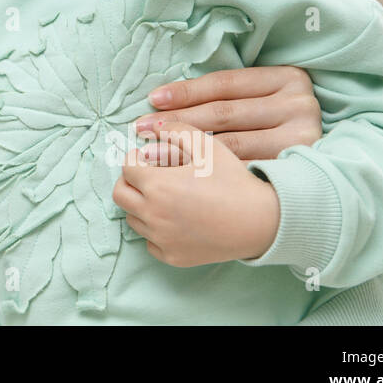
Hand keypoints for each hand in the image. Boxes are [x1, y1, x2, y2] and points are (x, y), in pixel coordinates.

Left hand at [113, 121, 280, 266]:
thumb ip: (176, 130)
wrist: (262, 222)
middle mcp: (154, 215)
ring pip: (133, 219)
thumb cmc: (234, 181)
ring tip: (162, 196)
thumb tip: (151, 125)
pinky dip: (155, 230)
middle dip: (129, 181)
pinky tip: (173, 219)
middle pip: (120, 195)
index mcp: (158, 186)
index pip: (126, 168)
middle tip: (145, 176)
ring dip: (140, 205)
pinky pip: (150, 242)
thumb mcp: (207, 147)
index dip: (134, 158)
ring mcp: (162, 239)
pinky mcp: (172, 257)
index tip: (146, 157)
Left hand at [134, 66, 320, 160]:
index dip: (186, 92)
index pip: (225, 85)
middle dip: (178, 122)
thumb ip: (225, 96)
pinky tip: (178, 181)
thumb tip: (162, 103)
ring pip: (229, 146)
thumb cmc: (278, 122)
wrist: (324, 170)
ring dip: (184, 150)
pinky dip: (207, 176)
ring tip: (151, 155)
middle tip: (142, 128)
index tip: (153, 100)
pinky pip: (240, 174)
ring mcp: (300, 141)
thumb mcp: (261, 97)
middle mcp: (299, 108)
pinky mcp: (294, 172)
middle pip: (224, 115)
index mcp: (289, 79)